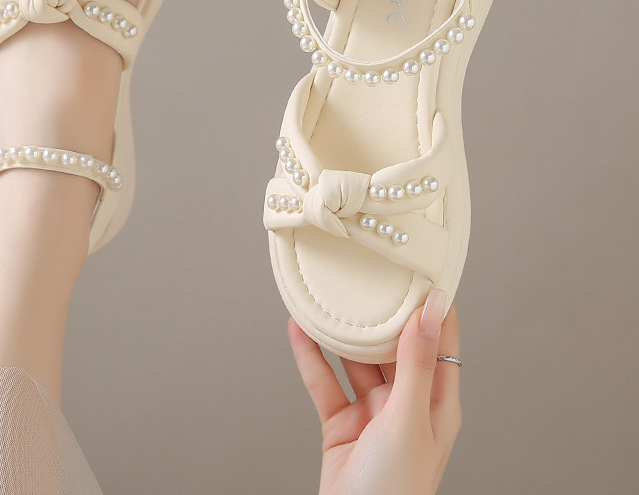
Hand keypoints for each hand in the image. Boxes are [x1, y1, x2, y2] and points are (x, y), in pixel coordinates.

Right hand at [288, 289, 460, 494]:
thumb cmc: (395, 490)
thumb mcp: (408, 418)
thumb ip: (415, 363)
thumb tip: (431, 311)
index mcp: (436, 403)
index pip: (440, 342)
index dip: (432, 306)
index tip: (422, 268)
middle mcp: (406, 404)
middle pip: (394, 346)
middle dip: (381, 314)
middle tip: (370, 272)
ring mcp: (372, 413)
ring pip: (356, 361)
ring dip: (343, 333)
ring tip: (331, 296)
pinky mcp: (341, 424)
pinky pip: (325, 382)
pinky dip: (311, 356)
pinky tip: (301, 330)